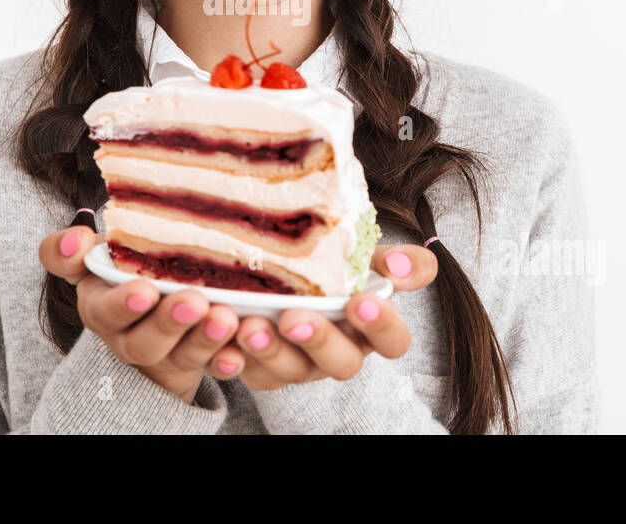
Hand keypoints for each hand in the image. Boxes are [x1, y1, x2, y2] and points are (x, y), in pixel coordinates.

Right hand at [38, 225, 245, 403]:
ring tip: (226, 318)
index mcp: (102, 308)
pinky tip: (240, 349)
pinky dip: (227, 360)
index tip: (145, 291)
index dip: (122, 304)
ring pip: (183, 356)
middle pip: (146, 342)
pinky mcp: (200, 362)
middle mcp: (131, 337)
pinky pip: (214, 368)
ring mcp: (168, 354)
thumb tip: (74, 242)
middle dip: (170, 323)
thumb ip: (67, 249)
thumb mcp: (92, 254)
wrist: (155, 295)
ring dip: (204, 340)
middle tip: (194, 301)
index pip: (104, 311)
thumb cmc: (122, 265)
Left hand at [231, 245, 438, 391]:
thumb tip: (403, 269)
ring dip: (270, 351)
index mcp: (370, 327)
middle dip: (319, 341)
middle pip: (342, 364)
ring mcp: (298, 364)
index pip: (393, 340)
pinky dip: (232, 359)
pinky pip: (246, 373)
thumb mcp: (365, 253)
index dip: (381, 326)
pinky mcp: (259, 368)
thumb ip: (395, 259)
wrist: (277, 261)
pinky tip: (222, 340)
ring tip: (250, 325)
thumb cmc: (332, 261)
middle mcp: (338, 352)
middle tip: (294, 318)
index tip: (359, 300)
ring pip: (290, 371)